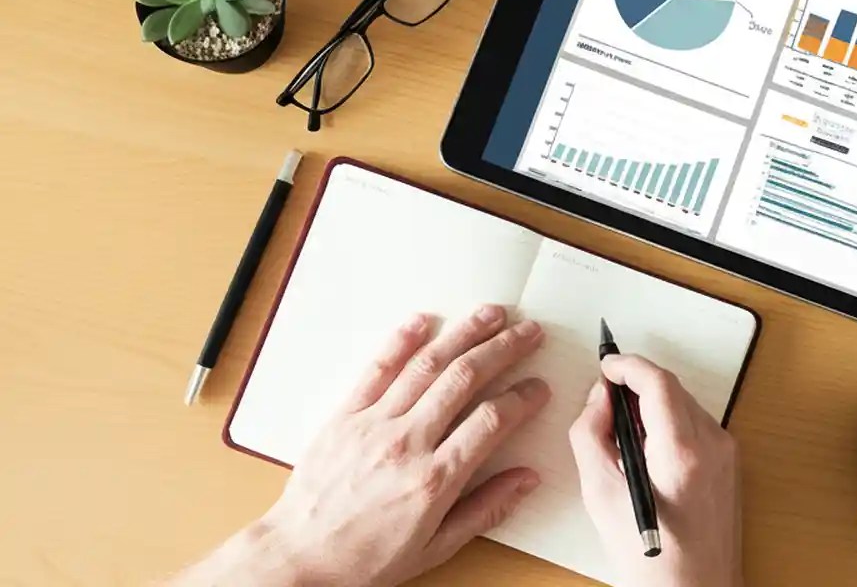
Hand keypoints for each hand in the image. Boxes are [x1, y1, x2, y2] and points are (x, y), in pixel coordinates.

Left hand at [169, 306, 550, 586]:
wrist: (301, 557)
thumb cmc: (366, 558)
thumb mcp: (437, 547)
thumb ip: (486, 509)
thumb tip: (527, 480)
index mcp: (434, 480)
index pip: (491, 421)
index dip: (522, 398)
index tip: (538, 387)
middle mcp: (406, 443)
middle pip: (465, 379)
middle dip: (503, 349)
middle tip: (528, 332)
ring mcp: (373, 424)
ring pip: (426, 365)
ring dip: (463, 333)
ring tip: (490, 314)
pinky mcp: (345, 416)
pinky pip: (376, 369)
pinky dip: (401, 340)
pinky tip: (423, 321)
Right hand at [570, 355, 743, 586]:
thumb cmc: (652, 561)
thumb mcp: (600, 494)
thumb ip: (591, 435)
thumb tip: (597, 397)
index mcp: (683, 452)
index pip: (657, 382)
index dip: (627, 365)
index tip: (605, 364)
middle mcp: (713, 446)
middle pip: (671, 389)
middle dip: (635, 386)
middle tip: (604, 402)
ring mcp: (727, 454)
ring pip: (683, 405)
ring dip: (651, 407)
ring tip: (623, 438)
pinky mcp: (730, 464)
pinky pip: (695, 426)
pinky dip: (668, 426)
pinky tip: (647, 455)